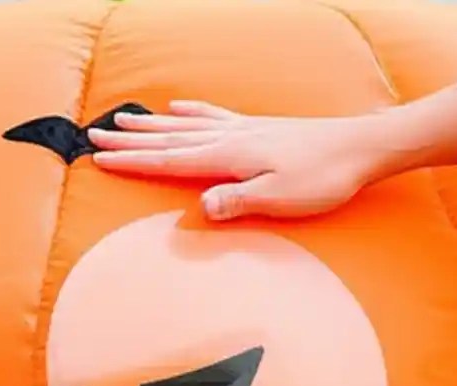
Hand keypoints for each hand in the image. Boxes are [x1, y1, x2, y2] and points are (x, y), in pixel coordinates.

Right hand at [89, 101, 394, 219]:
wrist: (362, 147)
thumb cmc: (324, 178)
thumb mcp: (281, 198)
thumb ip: (239, 202)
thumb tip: (202, 207)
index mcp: (227, 157)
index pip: (168, 161)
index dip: (131, 161)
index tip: (99, 159)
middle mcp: (228, 137)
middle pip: (167, 139)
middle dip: (128, 140)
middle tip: (94, 137)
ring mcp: (242, 129)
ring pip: (183, 125)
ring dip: (151, 124)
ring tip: (122, 118)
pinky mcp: (257, 127)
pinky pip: (212, 115)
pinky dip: (191, 111)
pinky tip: (178, 106)